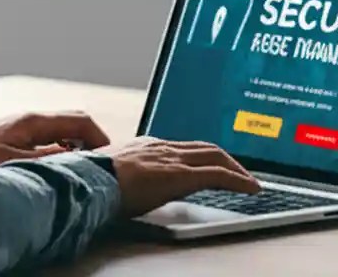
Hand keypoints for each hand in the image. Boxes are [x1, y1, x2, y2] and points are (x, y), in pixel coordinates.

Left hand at [0, 111, 110, 166]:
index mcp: (35, 121)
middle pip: (75, 122)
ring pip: (62, 130)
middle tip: (100, 164)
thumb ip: (46, 159)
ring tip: (81, 169)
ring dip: (76, 146)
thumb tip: (75, 157)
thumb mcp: (12, 162)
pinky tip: (57, 168)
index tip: (109, 157)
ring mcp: (24, 125)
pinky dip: (61, 149)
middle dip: (92, 141)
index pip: (81, 120)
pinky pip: (49, 137)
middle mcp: (32, 118)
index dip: (100, 137)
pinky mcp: (16, 134)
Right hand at [96, 137, 259, 216]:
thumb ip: (125, 178)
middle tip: (240, 173)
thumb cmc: (91, 183)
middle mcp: (162, 147)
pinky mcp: (180, 175)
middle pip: (204, 148)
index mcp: (146, 147)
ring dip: (236, 169)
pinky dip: (239, 180)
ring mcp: (172, 158)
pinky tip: (251, 189)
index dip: (202, 156)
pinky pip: (218, 175)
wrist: (86, 182)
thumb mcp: (111, 177)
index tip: (211, 164)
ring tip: (249, 182)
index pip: (183, 148)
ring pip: (215, 156)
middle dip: (226, 159)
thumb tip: (123, 190)